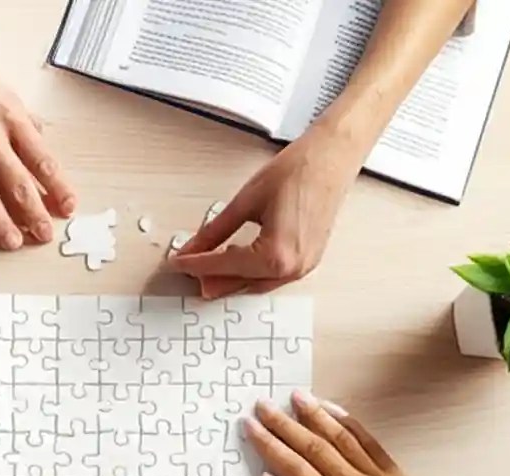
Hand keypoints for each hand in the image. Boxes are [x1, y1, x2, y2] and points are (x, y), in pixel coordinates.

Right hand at [0, 38, 75, 250]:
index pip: (42, 159)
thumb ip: (21, 116)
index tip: (68, 206)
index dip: (58, 187)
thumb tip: (40, 136)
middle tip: (46, 234)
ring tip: (15, 243)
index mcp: (9, 117)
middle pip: (18, 183)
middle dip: (35, 213)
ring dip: (3, 223)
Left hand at [169, 124, 363, 297]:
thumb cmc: (298, 172)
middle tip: (188, 270)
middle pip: (240, 282)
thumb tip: (193, 247)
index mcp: (275, 255)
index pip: (223, 265)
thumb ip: (215, 231)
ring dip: (231, 278)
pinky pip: (273, 277)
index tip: (177, 262)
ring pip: (257, 284)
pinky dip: (252, 273)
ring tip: (207, 268)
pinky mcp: (309, 260)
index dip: (195, 264)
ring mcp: (303, 267)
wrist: (332, 158)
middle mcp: (292, 268)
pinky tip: (237, 262)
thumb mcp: (245, 202)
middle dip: (211, 277)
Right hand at [244, 392, 473, 475]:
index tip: (251, 428)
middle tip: (263, 406)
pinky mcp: (394, 473)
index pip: (294, 468)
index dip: (269, 445)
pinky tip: (331, 409)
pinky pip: (368, 441)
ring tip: (295, 396)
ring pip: (340, 438)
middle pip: (313, 447)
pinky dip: (348, 422)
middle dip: (284, 424)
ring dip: (315, 414)